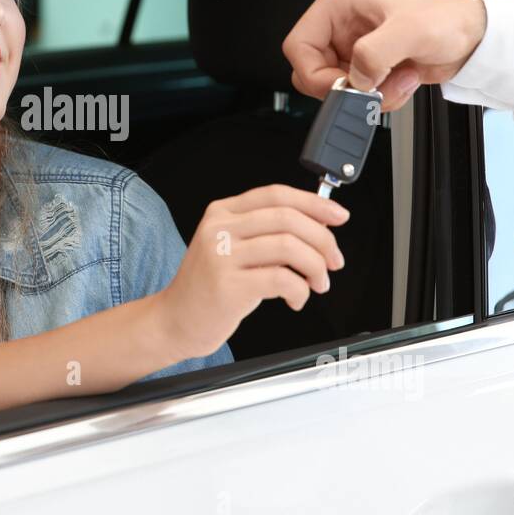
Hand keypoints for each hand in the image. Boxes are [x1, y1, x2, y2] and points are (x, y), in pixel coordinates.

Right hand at [154, 184, 349, 359]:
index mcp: (222, 212)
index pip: (276, 194)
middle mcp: (219, 229)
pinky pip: (282, 279)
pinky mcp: (228, 286)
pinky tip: (297, 299)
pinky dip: (300, 290)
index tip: (338, 216)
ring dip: (315, 267)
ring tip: (318, 283)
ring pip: (289, 247)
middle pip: (287, 218)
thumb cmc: (210, 287)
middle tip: (333, 260)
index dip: (314, 203)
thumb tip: (318, 224)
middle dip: (323, 239)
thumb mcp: (231, 248)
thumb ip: (265, 232)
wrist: (175, 320)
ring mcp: (222, 256)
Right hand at [282, 0, 487, 110]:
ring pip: (336, 87)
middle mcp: (341, 23)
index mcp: (340, 1)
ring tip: (397, 80)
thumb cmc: (448, 18)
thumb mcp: (411, 30)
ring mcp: (353, 45)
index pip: (299, 45)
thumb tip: (354, 79)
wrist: (474, 37)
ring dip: (368, 94)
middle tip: (374, 86)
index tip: (344, 85)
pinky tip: (401, 80)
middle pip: (314, 71)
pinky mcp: (367, 65)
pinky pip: (356, 93)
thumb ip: (375, 53)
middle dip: (347, 87)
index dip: (316, 74)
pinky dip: (378, 97)